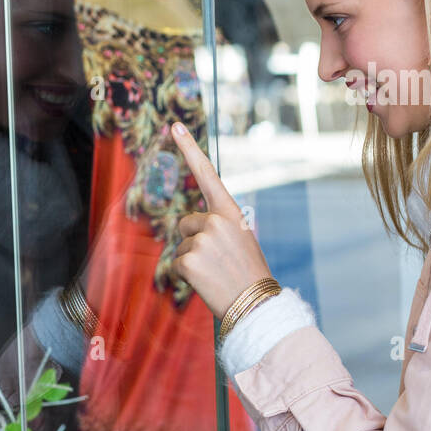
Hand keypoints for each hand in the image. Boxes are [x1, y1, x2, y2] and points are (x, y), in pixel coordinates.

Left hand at [168, 121, 272, 318]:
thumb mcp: (239, 238)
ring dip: (193, 260)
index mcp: (230, 211)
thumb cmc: (248, 272)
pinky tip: (206, 282)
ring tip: (215, 272)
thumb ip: (217, 225)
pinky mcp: (188, 260)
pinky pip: (176, 264)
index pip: (206, 174)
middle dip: (194, 240)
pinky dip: (187, 276)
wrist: (256, 304)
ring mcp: (201, 239)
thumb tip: (187, 224)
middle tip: (218, 261)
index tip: (173, 126)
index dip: (188, 149)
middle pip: (185, 223)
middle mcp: (215, 220)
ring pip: (181, 245)